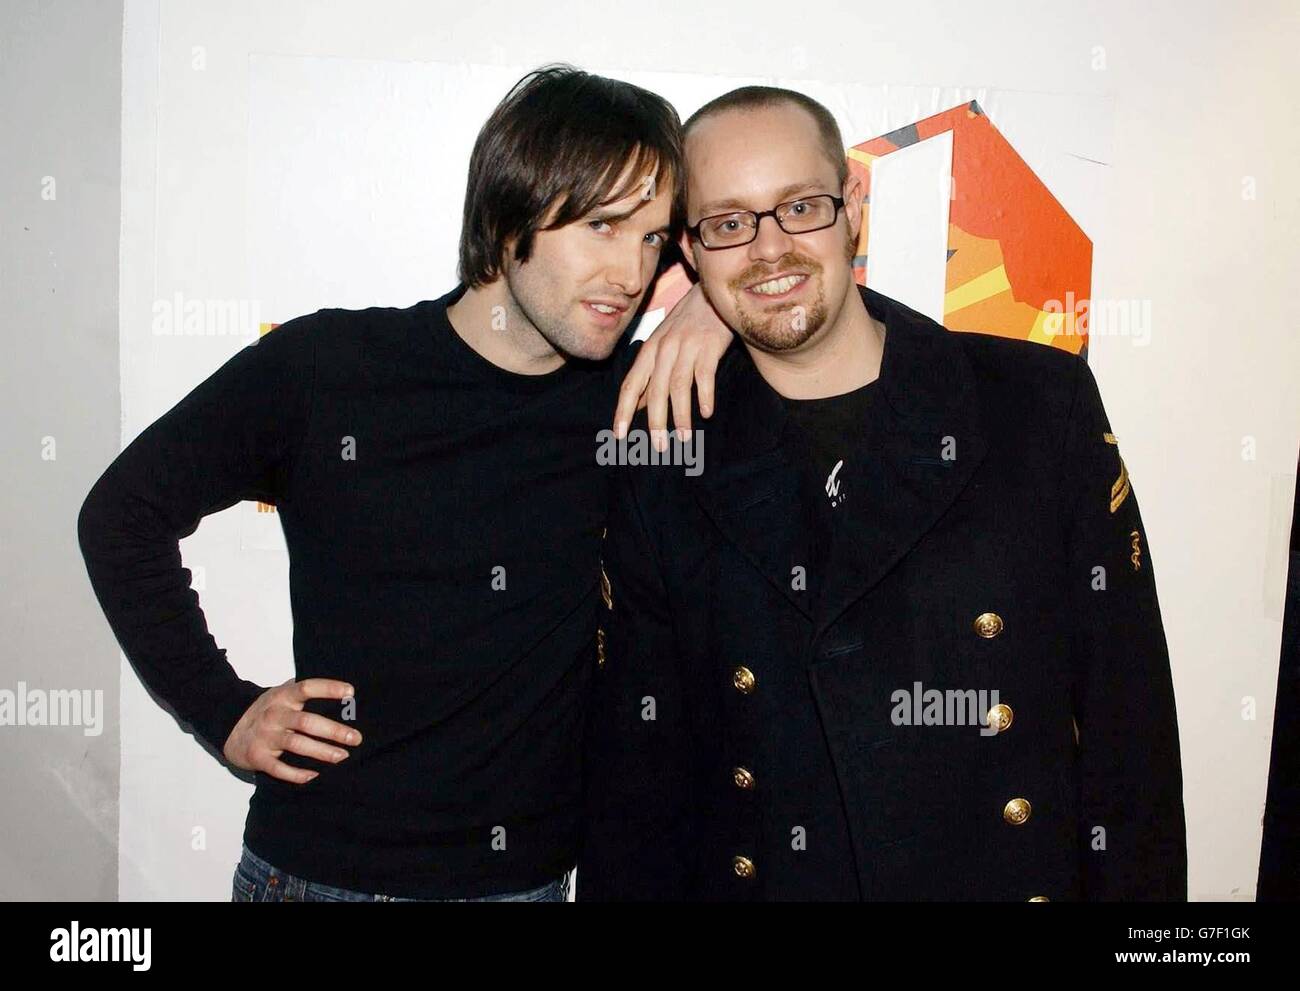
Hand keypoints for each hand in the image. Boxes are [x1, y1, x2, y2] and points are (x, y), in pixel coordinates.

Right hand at [222, 677, 360, 782]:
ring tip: (342, 756)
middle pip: (306, 722)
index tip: (350, 693)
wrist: (230, 727)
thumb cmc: (266, 711)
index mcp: (283, 697)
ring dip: (321, 751)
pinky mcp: (257, 757)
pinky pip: (279, 768)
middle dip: (333, 731)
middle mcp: (274, 715)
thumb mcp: (281, 694)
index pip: (307, 688)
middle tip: (356, 738)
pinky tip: (314, 776)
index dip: (328, 688)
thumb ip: (304, 691)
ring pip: (296, 744)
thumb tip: (342, 692)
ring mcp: (265, 736)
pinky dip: (297, 774)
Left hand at [613, 283, 732, 449]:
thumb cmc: (686, 323)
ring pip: (678, 386)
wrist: (711, 293)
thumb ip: (651, 374)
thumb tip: (639, 405)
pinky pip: (704, 374)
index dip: (623, 410)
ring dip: (681, 415)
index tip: (619, 434)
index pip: (631, 384)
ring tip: (683, 438)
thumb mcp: (662, 345)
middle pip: (655, 390)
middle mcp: (664, 349)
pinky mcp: (709, 346)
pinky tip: (707, 412)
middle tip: (658, 447)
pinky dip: (705, 395)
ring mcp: (686, 347)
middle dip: (655, 422)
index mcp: (649, 351)